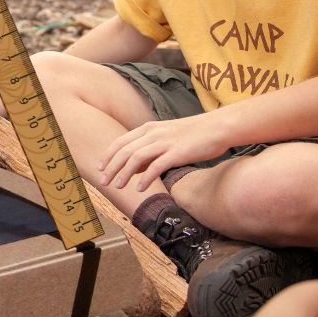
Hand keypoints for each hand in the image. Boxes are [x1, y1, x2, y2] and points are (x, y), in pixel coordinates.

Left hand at [97, 114, 230, 190]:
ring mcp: (165, 142)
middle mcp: (154, 133)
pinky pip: (157, 166)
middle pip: (125, 150)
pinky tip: (139, 188)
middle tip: (103, 182)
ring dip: (124, 173)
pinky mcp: (177, 152)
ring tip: (117, 186)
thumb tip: (135, 170)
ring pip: (136, 158)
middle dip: (111, 167)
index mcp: (149, 128)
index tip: (99, 168)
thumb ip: (150, 151)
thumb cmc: (194, 135)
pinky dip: (146, 177)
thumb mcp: (166, 139)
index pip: (121, 142)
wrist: (218, 127)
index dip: (108, 155)